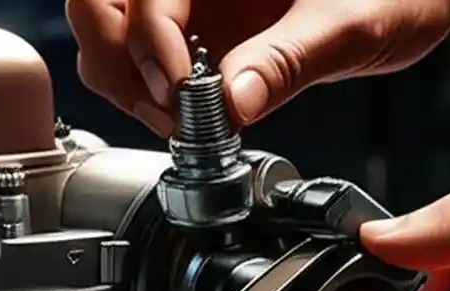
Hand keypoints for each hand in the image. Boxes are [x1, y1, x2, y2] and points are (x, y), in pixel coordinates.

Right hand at [66, 0, 449, 135]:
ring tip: (177, 118)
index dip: (150, 39)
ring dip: (126, 84)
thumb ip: (288, 61)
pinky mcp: (192, 32)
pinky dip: (143, 95)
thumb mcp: (351, 25)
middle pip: (98, 5)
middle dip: (120, 61)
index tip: (181, 89)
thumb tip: (231, 104)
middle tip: (168, 107)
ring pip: (106, 35)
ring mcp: (187, 1)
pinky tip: (183, 116)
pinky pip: (137, 62)